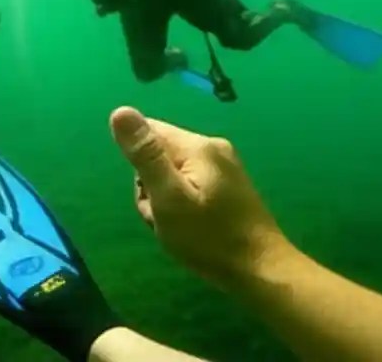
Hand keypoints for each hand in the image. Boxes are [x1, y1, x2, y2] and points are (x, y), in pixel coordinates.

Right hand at [109, 107, 292, 288]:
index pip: (149, 130)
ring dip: (165, 200)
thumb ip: (145, 156)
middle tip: (164, 218)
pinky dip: (182, 205)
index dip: (138, 164)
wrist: (261, 270)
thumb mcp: (169, 198)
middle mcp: (213, 148)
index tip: (149, 194)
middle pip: (160, 154)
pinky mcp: (228, 186)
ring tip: (177, 227)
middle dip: (151, 187)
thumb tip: (119, 111)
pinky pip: (189, 185)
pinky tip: (191, 227)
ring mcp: (224, 167)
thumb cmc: (210, 238)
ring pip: (173, 173)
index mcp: (199, 146)